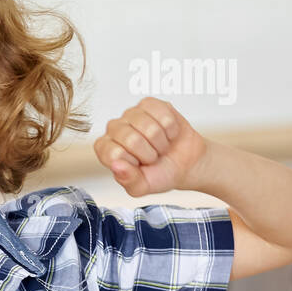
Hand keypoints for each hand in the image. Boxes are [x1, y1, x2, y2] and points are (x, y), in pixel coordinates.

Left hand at [93, 97, 209, 195]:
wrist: (185, 164)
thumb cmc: (159, 174)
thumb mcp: (142, 186)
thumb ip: (128, 180)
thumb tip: (116, 166)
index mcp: (106, 150)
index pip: (114, 154)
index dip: (133, 162)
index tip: (139, 165)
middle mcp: (114, 129)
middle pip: (132, 139)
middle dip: (150, 153)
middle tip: (153, 156)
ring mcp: (131, 114)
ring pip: (149, 127)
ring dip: (161, 141)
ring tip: (160, 145)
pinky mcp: (149, 104)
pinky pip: (163, 114)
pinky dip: (171, 128)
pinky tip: (167, 133)